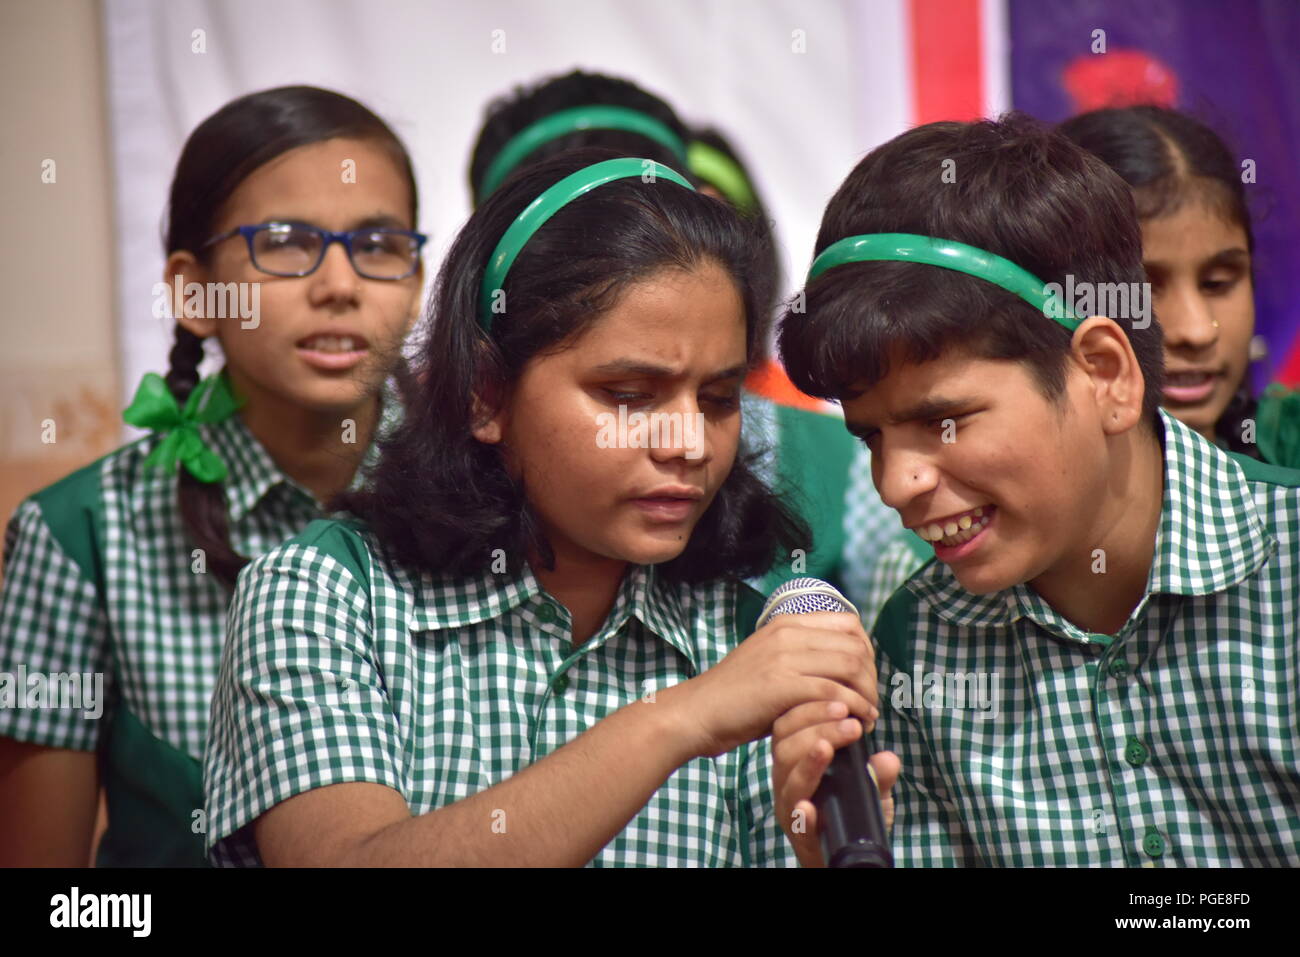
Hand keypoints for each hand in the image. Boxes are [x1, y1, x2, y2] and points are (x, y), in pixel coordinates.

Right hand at [661, 611, 877, 758]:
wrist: (699, 711)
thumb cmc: (736, 696)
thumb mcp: (770, 661)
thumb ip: (801, 656)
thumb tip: (842, 665)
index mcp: (786, 622)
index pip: (848, 623)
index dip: (867, 651)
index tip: (866, 678)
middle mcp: (788, 633)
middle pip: (855, 645)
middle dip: (872, 676)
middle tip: (870, 702)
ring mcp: (784, 657)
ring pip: (850, 666)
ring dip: (866, 694)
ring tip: (867, 715)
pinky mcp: (781, 685)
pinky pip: (834, 691)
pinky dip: (852, 708)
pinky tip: (855, 723)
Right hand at [773, 699, 900, 866]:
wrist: (847, 858)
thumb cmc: (852, 816)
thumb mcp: (872, 791)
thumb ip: (879, 774)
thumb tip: (889, 758)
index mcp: (798, 761)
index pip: (791, 726)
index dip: (812, 710)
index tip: (843, 705)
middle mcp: (788, 781)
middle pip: (786, 747)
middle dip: (816, 729)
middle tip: (850, 724)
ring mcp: (791, 809)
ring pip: (786, 779)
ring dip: (807, 762)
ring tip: (826, 747)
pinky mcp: (800, 836)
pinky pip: (796, 822)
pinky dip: (803, 813)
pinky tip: (810, 807)